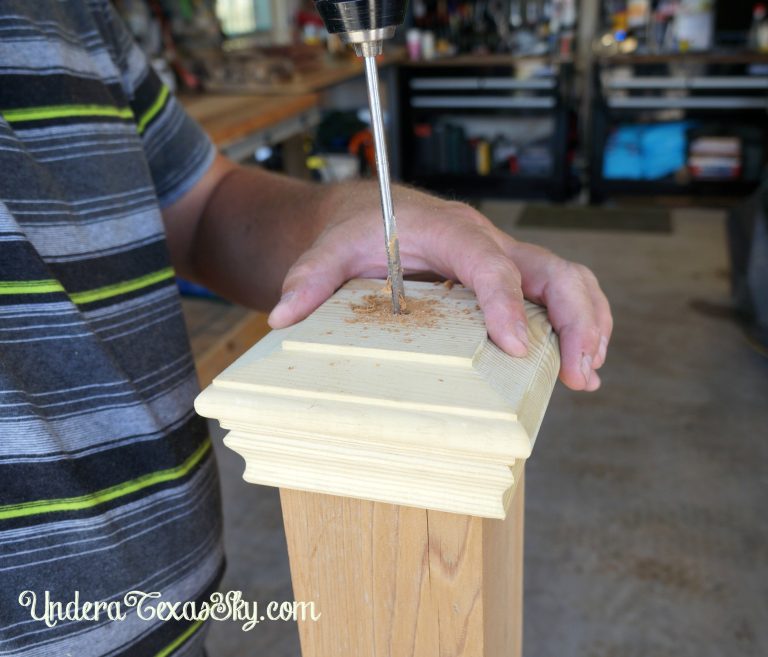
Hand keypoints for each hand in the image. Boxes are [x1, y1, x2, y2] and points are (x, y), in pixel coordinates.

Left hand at [267, 183, 611, 390]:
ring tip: (587, 375)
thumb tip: (282, 315)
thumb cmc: (359, 229)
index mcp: (446, 230)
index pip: (488, 263)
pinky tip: (576, 362)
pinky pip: (555, 293)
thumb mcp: (329, 248)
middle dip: (574, 318)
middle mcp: (484, 241)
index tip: (516, 348)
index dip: (506, 304)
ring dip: (587, 324)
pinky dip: (576, 324)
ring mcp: (502, 259)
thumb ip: (309, 277)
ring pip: (566, 279)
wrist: (374, 212)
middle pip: (551, 269)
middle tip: (579, 370)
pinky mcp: (508, 277)